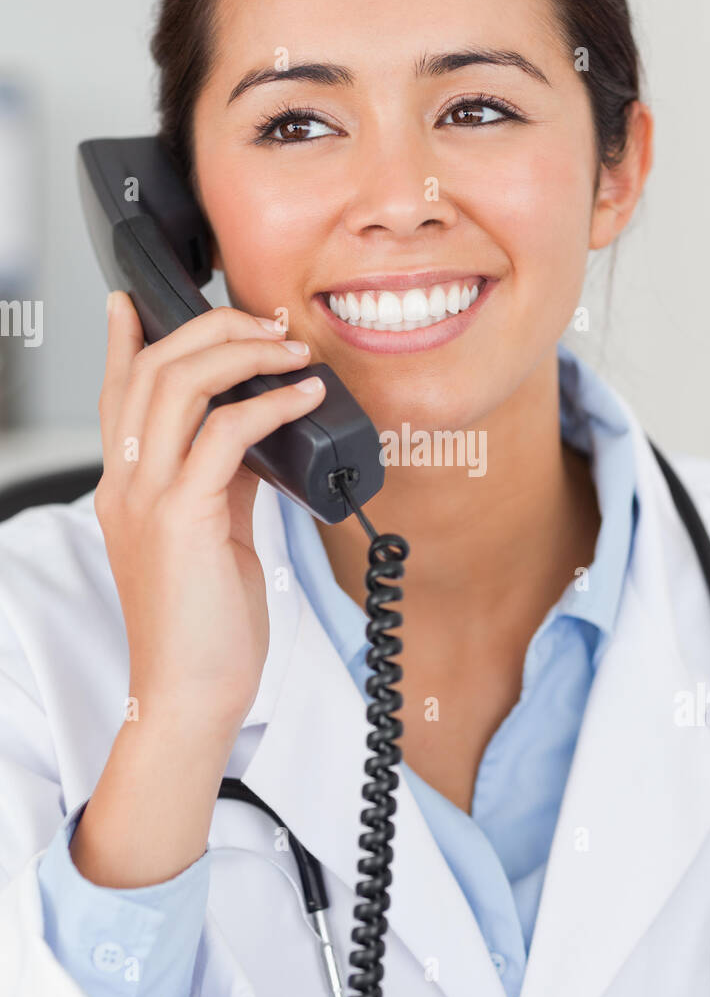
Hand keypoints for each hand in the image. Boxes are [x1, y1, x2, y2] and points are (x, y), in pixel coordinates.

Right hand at [94, 295, 324, 738]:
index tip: (137, 302)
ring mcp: (148, 497)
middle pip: (153, 369)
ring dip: (241, 353)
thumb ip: (221, 479)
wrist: (191, 694)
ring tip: (291, 349)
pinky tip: (305, 397)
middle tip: (265, 324)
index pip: (118, 395)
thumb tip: (255, 432)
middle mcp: (126, 483)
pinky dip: (271, 404)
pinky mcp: (183, 516)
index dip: (127, 342)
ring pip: (179, 385)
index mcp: (126, 487)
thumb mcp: (210, 535)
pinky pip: (227, 433)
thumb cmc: (204, 626)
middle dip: (210, 330)